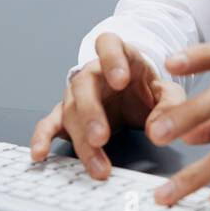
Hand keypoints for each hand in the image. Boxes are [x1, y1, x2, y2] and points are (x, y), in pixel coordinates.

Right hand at [31, 32, 186, 178]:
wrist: (133, 95)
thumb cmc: (146, 89)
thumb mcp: (166, 92)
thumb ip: (169, 104)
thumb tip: (159, 129)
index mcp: (119, 56)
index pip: (108, 44)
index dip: (112, 60)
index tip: (120, 80)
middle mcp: (92, 73)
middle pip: (83, 87)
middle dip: (91, 114)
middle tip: (101, 138)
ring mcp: (76, 94)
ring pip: (70, 112)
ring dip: (82, 141)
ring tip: (98, 165)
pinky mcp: (67, 115)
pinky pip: (50, 124)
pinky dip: (42, 138)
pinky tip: (40, 153)